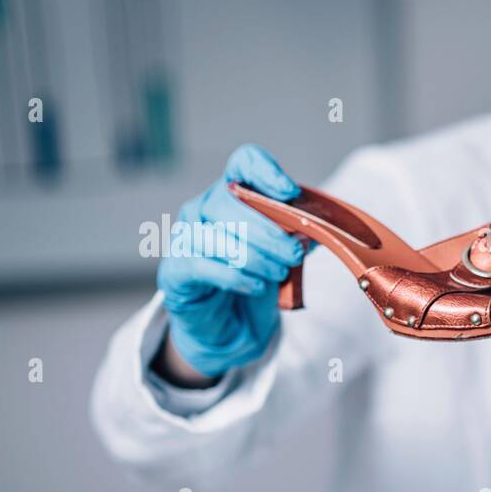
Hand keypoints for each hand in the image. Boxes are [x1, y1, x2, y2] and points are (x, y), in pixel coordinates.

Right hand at [156, 144, 305, 376]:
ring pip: (218, 235)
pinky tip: (257, 286)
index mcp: (232, 195)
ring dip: (256, 256)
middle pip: (231, 200)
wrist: (229, 328)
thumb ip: (297, 238)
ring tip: (278, 273)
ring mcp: (185, 237)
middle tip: (295, 253)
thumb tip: (314, 231)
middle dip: (270, 230)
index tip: (290, 193)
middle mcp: (202, 208)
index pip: (243, 163)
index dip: (266, 172)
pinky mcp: (176, 270)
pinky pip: (204, 265)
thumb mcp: (283, 257)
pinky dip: (236, 276)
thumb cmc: (256, 281)